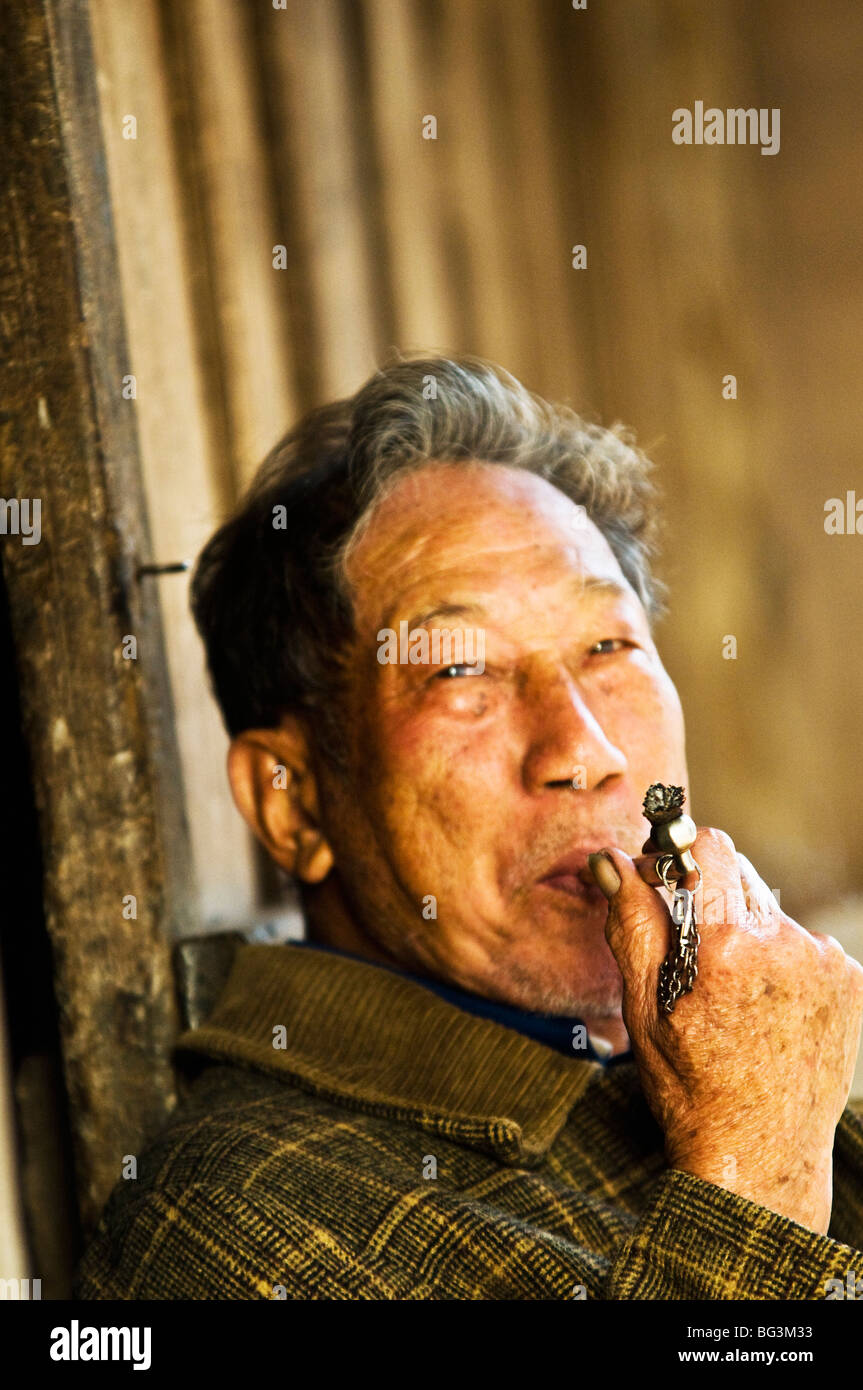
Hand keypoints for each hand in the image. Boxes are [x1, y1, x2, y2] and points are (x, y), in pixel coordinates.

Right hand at [591, 829, 862, 1235]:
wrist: (759, 1155)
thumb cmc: (691, 1087)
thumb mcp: (644, 1006)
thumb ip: (630, 923)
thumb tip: (612, 862)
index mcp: (729, 945)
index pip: (709, 847)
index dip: (677, 859)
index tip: (659, 885)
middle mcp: (786, 943)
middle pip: (739, 872)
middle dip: (707, 896)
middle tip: (688, 952)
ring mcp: (825, 961)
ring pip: (770, 909)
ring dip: (744, 929)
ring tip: (729, 991)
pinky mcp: (848, 981)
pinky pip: (801, 943)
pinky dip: (778, 959)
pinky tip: (762, 1006)